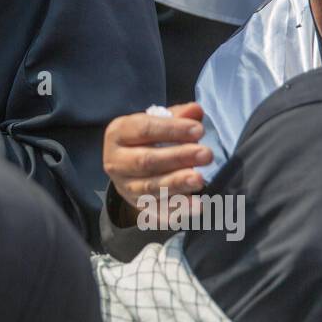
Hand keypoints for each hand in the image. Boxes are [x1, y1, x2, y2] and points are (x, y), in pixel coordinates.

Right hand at [103, 103, 211, 224]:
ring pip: (150, 187)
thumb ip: (176, 116)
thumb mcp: (157, 122)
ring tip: (200, 179)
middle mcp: (116, 161)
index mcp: (117, 133)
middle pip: (146, 161)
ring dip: (177, 183)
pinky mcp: (138, 206)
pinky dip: (177, 209)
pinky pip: (157, 210)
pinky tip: (196, 205)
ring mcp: (125, 187)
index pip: (144, 129)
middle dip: (178, 157)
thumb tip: (195, 110)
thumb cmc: (146, 139)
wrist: (129, 168)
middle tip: (206, 154)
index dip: (172, 130)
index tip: (199, 130)